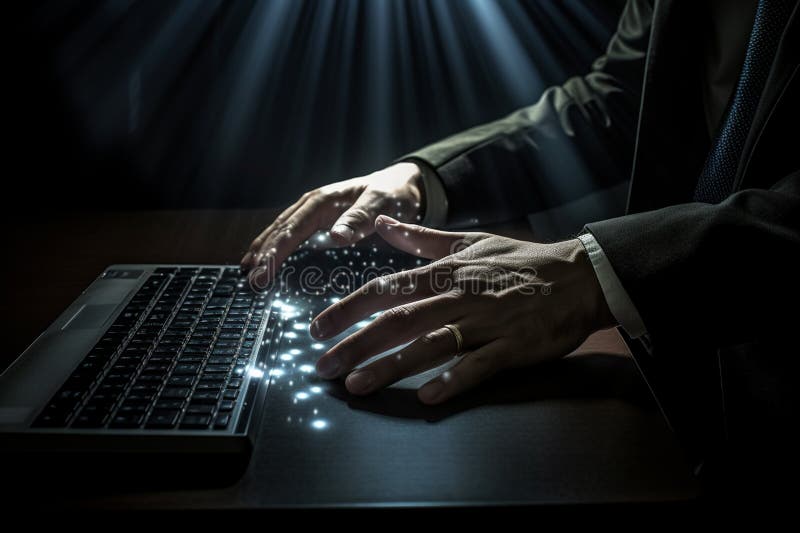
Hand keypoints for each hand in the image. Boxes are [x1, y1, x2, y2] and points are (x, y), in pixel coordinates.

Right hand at [241, 162, 423, 285]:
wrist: (401, 185)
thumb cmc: (392, 194)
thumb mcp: (381, 203)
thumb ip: (360, 219)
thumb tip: (337, 236)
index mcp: (322, 201)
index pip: (292, 229)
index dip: (274, 251)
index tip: (261, 271)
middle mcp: (312, 206)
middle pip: (280, 232)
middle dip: (262, 255)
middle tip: (249, 281)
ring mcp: (313, 215)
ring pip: (281, 233)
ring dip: (263, 252)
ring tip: (246, 273)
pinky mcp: (318, 224)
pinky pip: (291, 237)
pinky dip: (276, 249)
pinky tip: (266, 263)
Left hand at [309, 216, 615, 403]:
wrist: (578, 276)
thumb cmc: (521, 261)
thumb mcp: (470, 241)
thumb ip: (422, 238)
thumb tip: (383, 224)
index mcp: (446, 272)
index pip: (386, 288)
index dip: (348, 308)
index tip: (318, 328)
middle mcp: (458, 295)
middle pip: (398, 321)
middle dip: (355, 343)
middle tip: (322, 366)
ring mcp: (485, 322)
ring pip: (429, 345)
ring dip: (390, 366)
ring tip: (356, 385)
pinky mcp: (512, 346)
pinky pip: (478, 365)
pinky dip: (453, 380)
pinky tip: (427, 397)